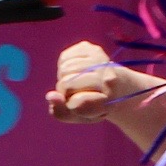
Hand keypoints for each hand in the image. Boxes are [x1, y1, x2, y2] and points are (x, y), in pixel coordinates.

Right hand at [46, 41, 165, 125]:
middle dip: (64, 90)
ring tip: (76, 82)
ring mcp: (100, 60)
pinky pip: (64, 58)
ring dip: (64, 77)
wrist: (115, 86)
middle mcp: (108, 78)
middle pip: (66, 84)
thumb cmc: (93, 105)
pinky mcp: (91, 48)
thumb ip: (62, 112)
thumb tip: (51, 96)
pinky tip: (75, 70)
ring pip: (64, 69)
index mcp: (107, 101)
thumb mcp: (79, 116)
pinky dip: (64, 66)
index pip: (79, 102)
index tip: (78, 105)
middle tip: (75, 93)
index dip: (71, 105)